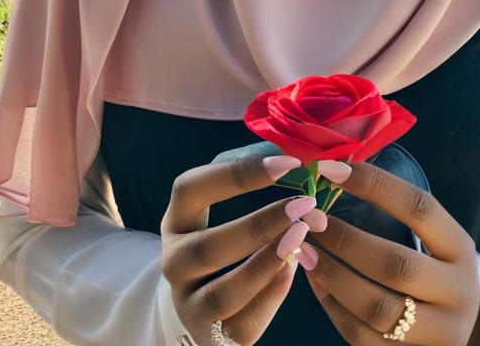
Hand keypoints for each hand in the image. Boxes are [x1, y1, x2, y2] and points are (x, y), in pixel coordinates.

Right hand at [161, 153, 328, 345]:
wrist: (202, 302)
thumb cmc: (224, 238)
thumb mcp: (225, 205)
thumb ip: (256, 178)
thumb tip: (299, 153)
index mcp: (178, 219)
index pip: (193, 188)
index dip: (239, 174)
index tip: (288, 163)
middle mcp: (175, 262)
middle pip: (208, 247)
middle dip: (259, 225)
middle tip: (304, 206)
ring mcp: (189, 304)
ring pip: (223, 293)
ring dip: (265, 265)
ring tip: (300, 239)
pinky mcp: (211, 336)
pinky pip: (241, 324)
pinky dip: (270, 298)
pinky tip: (293, 271)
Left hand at [302, 160, 479, 344]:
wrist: (459, 327)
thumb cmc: (434, 267)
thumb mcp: (434, 239)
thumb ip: (397, 211)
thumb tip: (337, 170)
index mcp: (460, 249)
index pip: (420, 208)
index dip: (374, 185)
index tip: (330, 169)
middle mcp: (457, 292)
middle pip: (396, 264)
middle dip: (345, 239)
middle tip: (309, 218)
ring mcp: (438, 332)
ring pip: (376, 307)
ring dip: (331, 275)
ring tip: (303, 248)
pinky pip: (361, 337)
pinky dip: (331, 306)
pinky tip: (313, 279)